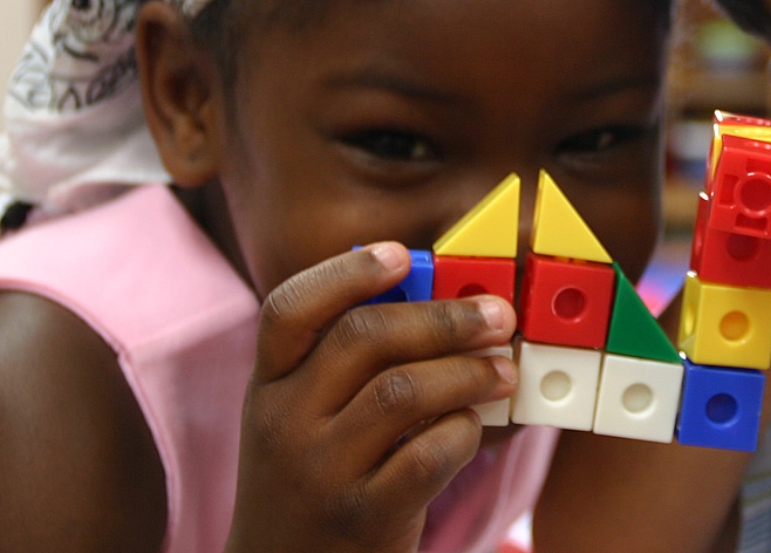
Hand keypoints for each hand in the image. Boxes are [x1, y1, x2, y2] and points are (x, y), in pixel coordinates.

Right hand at [224, 243, 517, 552]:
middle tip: (497, 315)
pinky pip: (428, 455)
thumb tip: (443, 300)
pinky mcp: (362, 515)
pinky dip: (463, 431)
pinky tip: (471, 427)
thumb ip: (350, 363)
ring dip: (468, 372)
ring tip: (502, 371)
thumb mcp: (303, 416)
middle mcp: (282, 423)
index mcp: (268, 385)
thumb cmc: (313, 479)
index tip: (404, 254)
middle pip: (363, 339)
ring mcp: (319, 471)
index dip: (347, 273)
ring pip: (403, 391)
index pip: (288, 309)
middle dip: (444, 318)